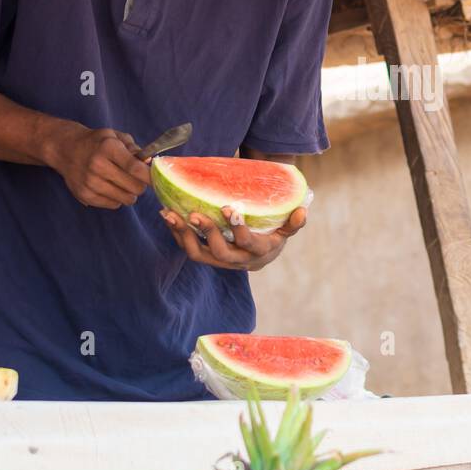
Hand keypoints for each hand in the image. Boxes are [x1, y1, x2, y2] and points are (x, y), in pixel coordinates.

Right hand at [43, 123, 149, 208]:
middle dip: (141, 185)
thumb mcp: (115, 136)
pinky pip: (113, 205)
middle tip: (138, 179)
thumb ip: (135, 149)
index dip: (149, 176)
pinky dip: (117, 198)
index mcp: (108, 148)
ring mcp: (90, 183)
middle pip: (134, 187)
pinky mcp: (85, 195)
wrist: (65, 148)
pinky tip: (111, 187)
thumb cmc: (96, 142)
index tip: (157, 177)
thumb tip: (149, 162)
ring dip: (130, 193)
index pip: (134, 168)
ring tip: (124, 183)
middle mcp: (97, 166)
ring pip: (126, 199)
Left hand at [161, 205, 305, 270]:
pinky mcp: (207, 256)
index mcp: (259, 251)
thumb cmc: (274, 234)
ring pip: (198, 254)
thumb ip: (293, 223)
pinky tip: (168, 216)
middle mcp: (238, 260)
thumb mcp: (287, 229)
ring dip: (183, 234)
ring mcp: (219, 260)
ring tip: (170, 214)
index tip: (230, 209)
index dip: (239, 230)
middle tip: (195, 213)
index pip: (248, 243)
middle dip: (207, 232)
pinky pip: (189, 248)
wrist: (261, 253)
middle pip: (219, 252)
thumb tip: (302, 212)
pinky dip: (178, 233)